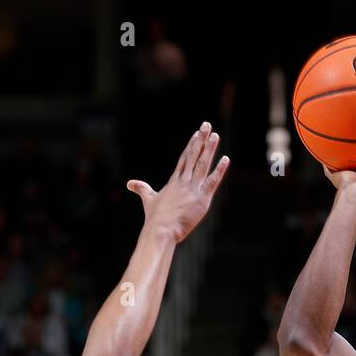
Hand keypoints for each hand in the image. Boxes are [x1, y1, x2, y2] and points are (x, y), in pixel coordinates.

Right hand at [127, 122, 229, 243]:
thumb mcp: (148, 200)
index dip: (192, 145)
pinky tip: (226, 159)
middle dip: (200, 140)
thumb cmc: (155, 218)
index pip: (184, 158)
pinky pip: (213, 182)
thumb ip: (142, 189)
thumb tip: (129, 183)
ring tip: (215, 135)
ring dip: (209, 149)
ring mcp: (192, 189)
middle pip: (193, 156)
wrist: (160, 230)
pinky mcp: (201, 199)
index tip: (197, 133)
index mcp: (174, 181)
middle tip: (207, 125)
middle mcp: (183, 182)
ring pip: (203, 165)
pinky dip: (220, 170)